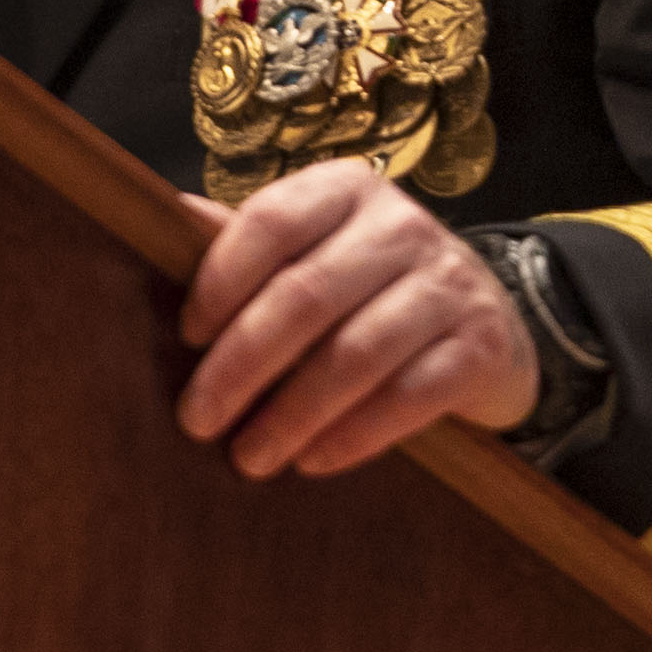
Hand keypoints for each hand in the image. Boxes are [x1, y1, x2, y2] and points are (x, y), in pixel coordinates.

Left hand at [173, 160, 534, 482]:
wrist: (491, 323)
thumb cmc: (373, 288)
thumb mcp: (317, 250)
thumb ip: (250, 243)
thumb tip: (160, 219)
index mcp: (348, 190)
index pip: (273, 222)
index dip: (221, 280)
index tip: (186, 338)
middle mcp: (404, 225)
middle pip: (307, 295)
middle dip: (242, 366)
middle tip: (199, 421)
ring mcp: (450, 284)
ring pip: (357, 352)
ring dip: (292, 414)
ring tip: (250, 457)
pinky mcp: (482, 346)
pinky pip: (411, 395)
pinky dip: (355, 435)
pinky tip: (315, 461)